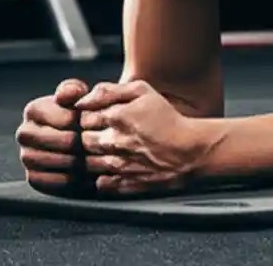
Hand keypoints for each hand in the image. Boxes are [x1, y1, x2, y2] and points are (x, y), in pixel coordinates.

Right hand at [17, 79, 89, 195]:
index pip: (38, 111)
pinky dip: (62, 179)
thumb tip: (67, 93)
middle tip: (86, 143)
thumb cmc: (92, 116)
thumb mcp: (86, 98)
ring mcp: (28, 155)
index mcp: (35, 110)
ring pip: (34, 159)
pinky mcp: (35, 177)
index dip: (63, 117)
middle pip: (32, 136)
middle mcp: (26, 132)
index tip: (83, 122)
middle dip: (63, 140)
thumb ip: (74, 90)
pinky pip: (40, 180)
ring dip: (63, 159)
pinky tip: (81, 174)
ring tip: (86, 158)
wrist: (100, 145)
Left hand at [76, 80, 214, 196]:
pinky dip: (105, 177)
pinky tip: (118, 167)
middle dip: (92, 136)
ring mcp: (116, 165)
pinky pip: (101, 183)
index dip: (91, 117)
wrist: (191, 150)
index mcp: (114, 118)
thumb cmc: (170, 120)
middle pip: (83, 140)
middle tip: (110, 133)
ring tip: (115, 150)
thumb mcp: (143, 91)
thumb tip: (81, 101)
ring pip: (88, 163)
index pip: (82, 118)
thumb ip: (108, 90)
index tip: (103, 117)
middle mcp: (111, 142)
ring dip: (97, 156)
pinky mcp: (124, 183)